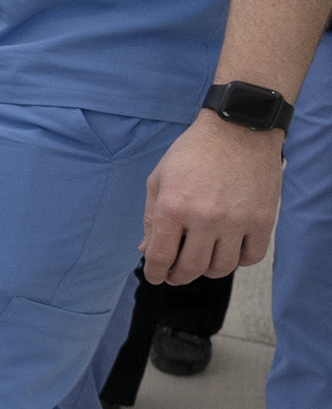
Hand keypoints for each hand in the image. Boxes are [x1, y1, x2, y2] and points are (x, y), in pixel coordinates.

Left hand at [142, 113, 284, 283]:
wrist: (237, 130)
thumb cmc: (193, 152)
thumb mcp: (159, 179)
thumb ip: (151, 218)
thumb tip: (147, 251)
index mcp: (173, 207)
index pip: (160, 257)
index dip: (155, 273)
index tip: (155, 276)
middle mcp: (204, 218)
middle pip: (190, 268)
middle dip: (177, 277)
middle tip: (175, 275)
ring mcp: (236, 220)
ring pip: (221, 268)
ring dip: (207, 270)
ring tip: (201, 260)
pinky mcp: (262, 219)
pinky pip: (251, 257)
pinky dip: (238, 260)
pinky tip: (228, 250)